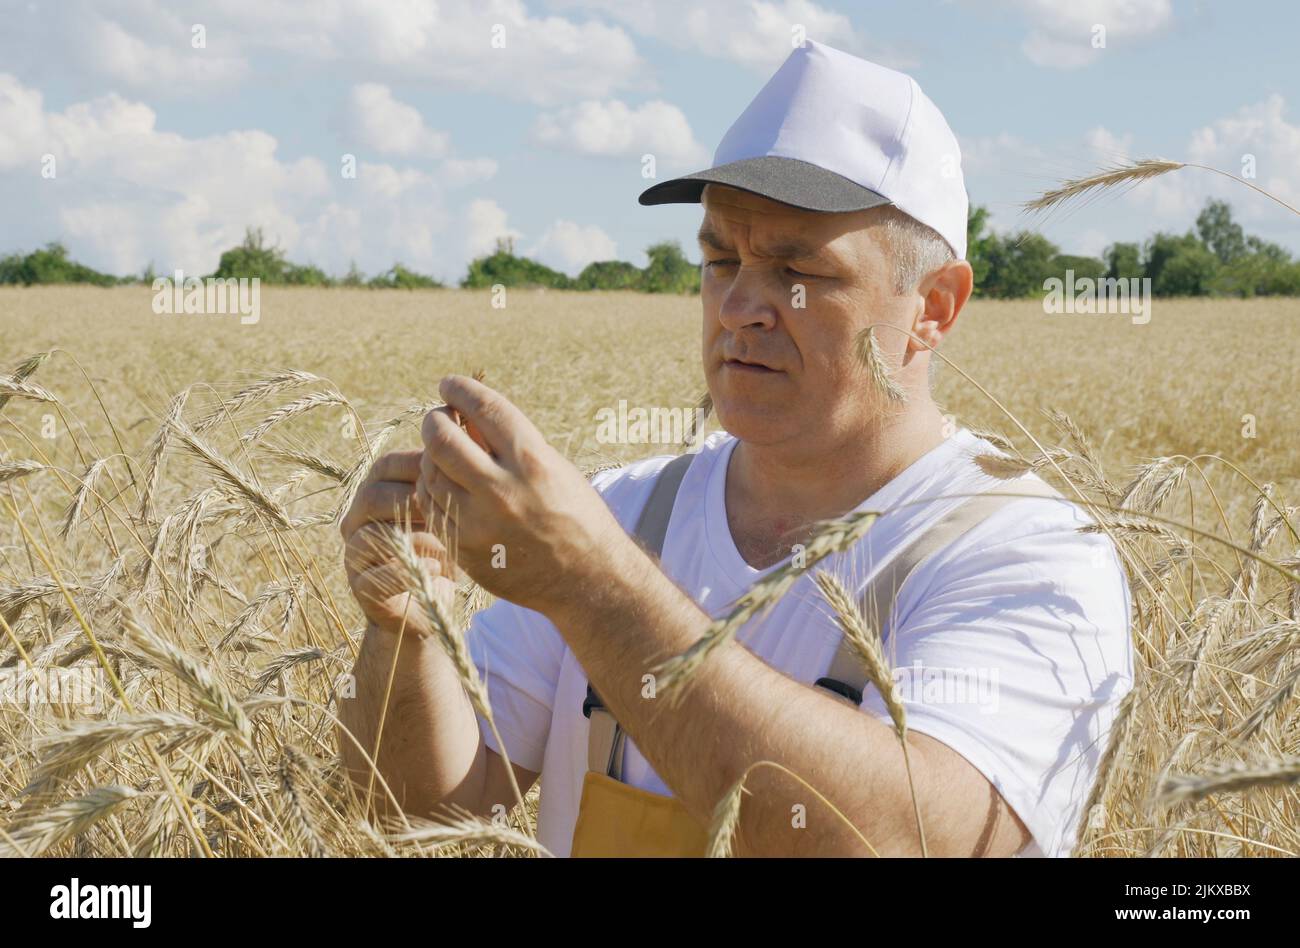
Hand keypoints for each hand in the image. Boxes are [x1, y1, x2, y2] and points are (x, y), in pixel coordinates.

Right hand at [341, 450, 461, 636]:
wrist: (430, 604)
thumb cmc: (443, 548)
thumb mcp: (447, 511)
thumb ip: (448, 481)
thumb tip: (475, 438)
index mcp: (374, 493)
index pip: (385, 466)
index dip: (418, 466)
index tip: (455, 474)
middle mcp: (357, 521)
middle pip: (372, 496)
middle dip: (414, 500)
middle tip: (451, 508)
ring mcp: (355, 556)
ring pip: (372, 535)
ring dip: (414, 537)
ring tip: (446, 542)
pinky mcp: (362, 590)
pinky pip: (375, 578)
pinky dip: (407, 571)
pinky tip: (436, 568)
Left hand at [416, 375, 625, 616]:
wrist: (589, 579)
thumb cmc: (576, 515)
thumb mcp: (552, 467)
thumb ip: (509, 443)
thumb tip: (466, 414)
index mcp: (532, 461)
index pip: (483, 408)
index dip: (460, 389)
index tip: (448, 384)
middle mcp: (503, 490)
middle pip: (440, 439)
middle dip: (434, 421)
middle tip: (439, 419)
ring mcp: (479, 524)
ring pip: (429, 474)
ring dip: (432, 457)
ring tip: (446, 456)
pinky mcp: (465, 550)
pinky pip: (432, 510)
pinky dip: (434, 491)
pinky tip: (446, 486)